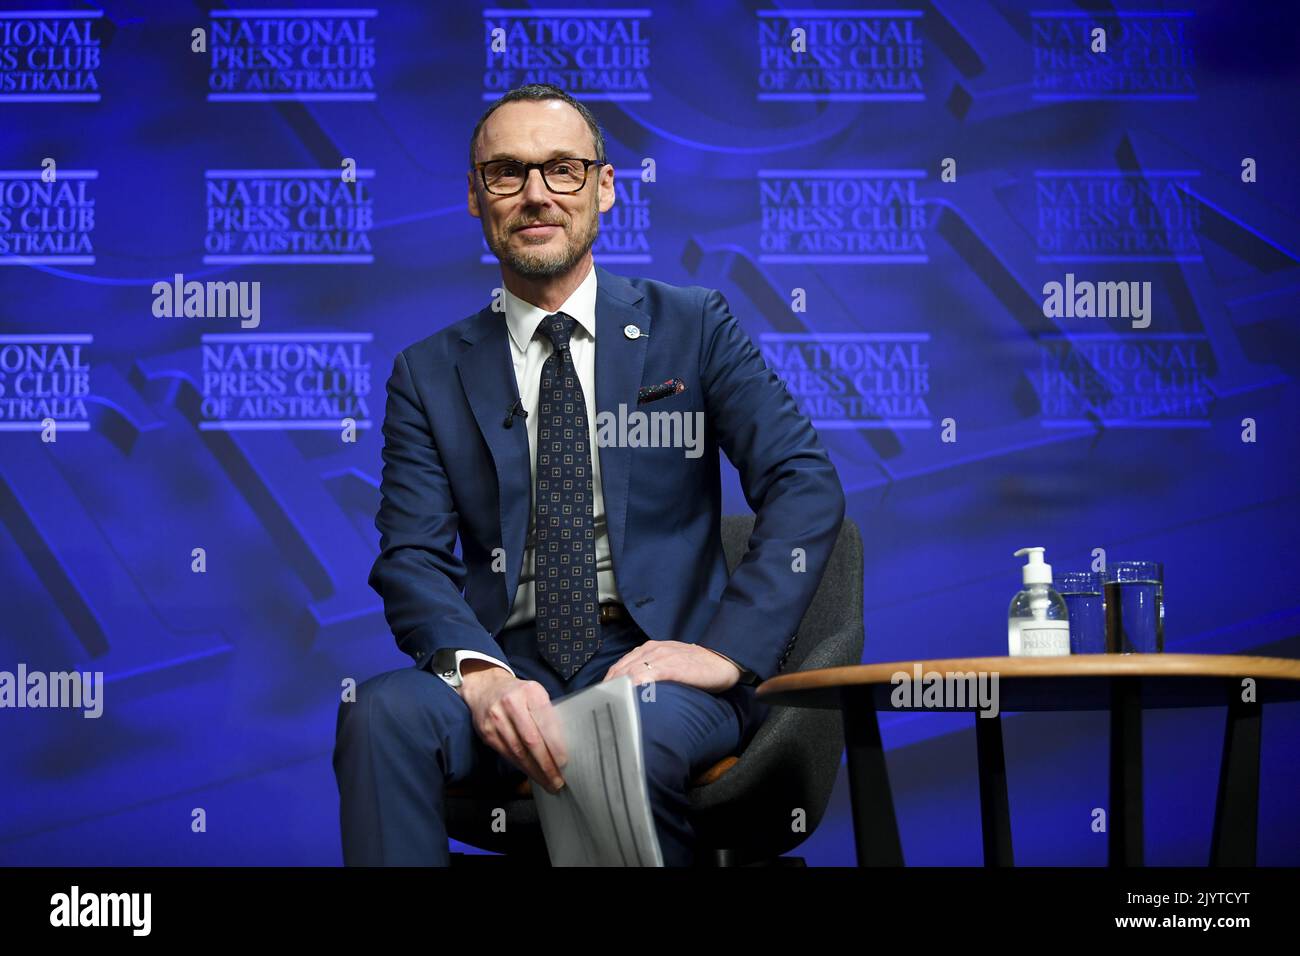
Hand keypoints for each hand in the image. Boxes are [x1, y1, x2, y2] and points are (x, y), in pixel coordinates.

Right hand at [460, 664, 566, 793]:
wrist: (486, 688)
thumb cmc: (519, 694)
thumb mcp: (536, 694)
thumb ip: (548, 714)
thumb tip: (565, 745)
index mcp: (530, 692)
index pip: (546, 721)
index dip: (555, 745)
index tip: (564, 762)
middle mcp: (511, 704)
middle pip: (531, 740)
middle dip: (546, 764)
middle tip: (557, 781)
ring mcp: (496, 719)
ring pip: (518, 752)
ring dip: (534, 771)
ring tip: (547, 782)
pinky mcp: (487, 732)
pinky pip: (507, 754)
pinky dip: (521, 767)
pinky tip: (531, 774)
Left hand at [600, 640, 741, 692]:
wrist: (722, 660)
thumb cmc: (696, 666)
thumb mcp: (669, 664)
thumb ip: (651, 671)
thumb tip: (634, 691)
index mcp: (648, 649)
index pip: (619, 666)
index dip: (606, 683)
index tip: (598, 699)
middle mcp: (652, 650)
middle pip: (620, 669)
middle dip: (606, 688)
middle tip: (596, 707)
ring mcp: (662, 657)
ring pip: (630, 671)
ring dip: (616, 688)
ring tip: (606, 705)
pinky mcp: (673, 666)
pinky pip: (649, 674)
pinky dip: (635, 684)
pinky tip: (628, 696)